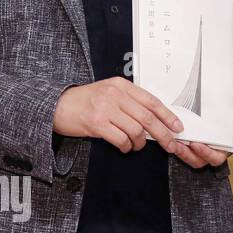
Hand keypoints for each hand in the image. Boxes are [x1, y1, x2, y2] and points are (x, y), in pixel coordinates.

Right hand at [54, 77, 182, 153]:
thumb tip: (153, 120)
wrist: (55, 105)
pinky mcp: (96, 123)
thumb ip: (128, 101)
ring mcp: (104, 108)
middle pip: (147, 117)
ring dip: (140, 143)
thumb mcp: (107, 92)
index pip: (151, 101)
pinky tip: (123, 146)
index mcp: (120, 85)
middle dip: (163, 134)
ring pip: (135, 130)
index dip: (167, 115)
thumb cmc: (83, 101)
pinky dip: (126, 146)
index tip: (177, 126)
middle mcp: (113, 94)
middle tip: (170, 145)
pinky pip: (120, 139)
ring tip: (136, 145)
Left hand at [165, 88, 232, 169]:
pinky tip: (165, 132)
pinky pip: (177, 143)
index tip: (196, 144)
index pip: (216, 157)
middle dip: (188, 155)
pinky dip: (171, 141)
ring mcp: (196, 139)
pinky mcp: (184, 132)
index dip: (206, 154)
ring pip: (186, 156)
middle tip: (179, 144)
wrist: (219, 85)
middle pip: (199, 160)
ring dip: (178, 152)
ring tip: (170, 141)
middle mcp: (210, 145)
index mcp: (224, 142)